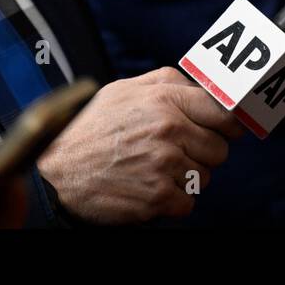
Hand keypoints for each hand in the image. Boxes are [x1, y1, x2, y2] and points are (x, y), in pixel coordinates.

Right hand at [36, 67, 242, 224]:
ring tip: (155, 169)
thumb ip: (167, 81)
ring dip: (186, 177)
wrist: (55, 168)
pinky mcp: (156, 198)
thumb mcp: (125, 89)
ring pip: (205, 177)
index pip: (224, 114)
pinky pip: (188, 203)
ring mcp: (164, 165)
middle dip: (203, 153)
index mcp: (165, 100)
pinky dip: (172, 201)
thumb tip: (204, 84)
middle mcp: (168, 130)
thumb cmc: (91, 126)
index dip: (229, 125)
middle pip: (219, 150)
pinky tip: (149, 187)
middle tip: (176, 153)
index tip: (227, 131)